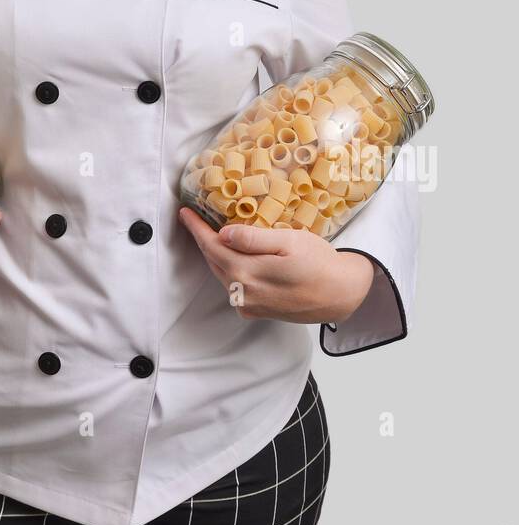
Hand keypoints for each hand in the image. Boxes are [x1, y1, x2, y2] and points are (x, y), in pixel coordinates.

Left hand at [178, 207, 374, 323]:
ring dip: (213, 254)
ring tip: (208, 234)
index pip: (212, 246)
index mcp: (247, 272)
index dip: (196, 228)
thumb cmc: (319, 263)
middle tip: (193, 219)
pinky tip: (231, 257)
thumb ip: (254, 239)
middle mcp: (243, 292)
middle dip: (202, 239)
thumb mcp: (289, 241)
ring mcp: (249, 304)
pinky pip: (233, 286)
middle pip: (213, 260)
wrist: (341, 296)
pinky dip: (226, 269)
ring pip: (221, 274)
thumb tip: (224, 233)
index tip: (184, 212)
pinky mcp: (256, 311)